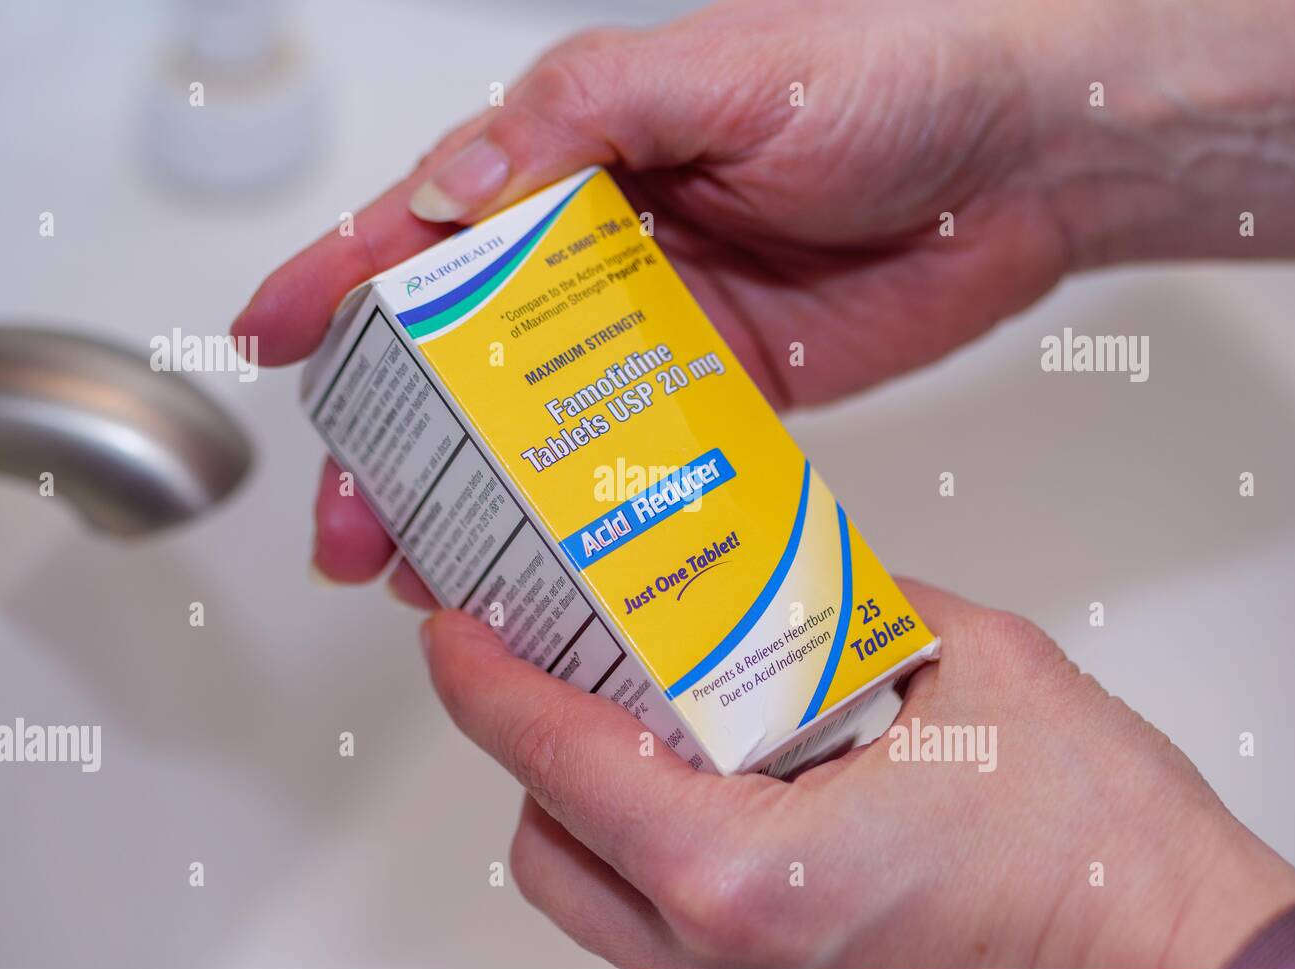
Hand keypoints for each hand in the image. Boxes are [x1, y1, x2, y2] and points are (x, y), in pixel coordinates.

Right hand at [231, 0, 1294, 590]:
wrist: (1022, 158)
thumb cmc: (888, 75)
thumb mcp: (715, 72)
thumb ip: (576, 121)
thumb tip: (452, 189)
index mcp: (581, 156)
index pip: (432, 225)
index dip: (340, 283)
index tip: (273, 340)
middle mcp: (609, 251)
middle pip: (467, 354)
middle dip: (397, 441)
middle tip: (353, 520)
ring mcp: (663, 332)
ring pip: (539, 427)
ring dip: (477, 499)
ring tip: (428, 569)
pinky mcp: (725, 393)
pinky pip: (637, 462)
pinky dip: (586, 514)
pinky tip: (546, 561)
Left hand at [420, 579, 1294, 968]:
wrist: (1169, 960)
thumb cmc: (1098, 856)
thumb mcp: (968, 666)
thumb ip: (852, 608)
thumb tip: (783, 575)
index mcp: (746, 872)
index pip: (556, 758)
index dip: (485, 680)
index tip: (457, 630)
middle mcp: (720, 955)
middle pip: (544, 835)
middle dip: (530, 736)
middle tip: (559, 651)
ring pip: (589, 889)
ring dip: (588, 794)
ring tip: (643, 708)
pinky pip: (655, 920)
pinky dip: (649, 839)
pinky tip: (712, 771)